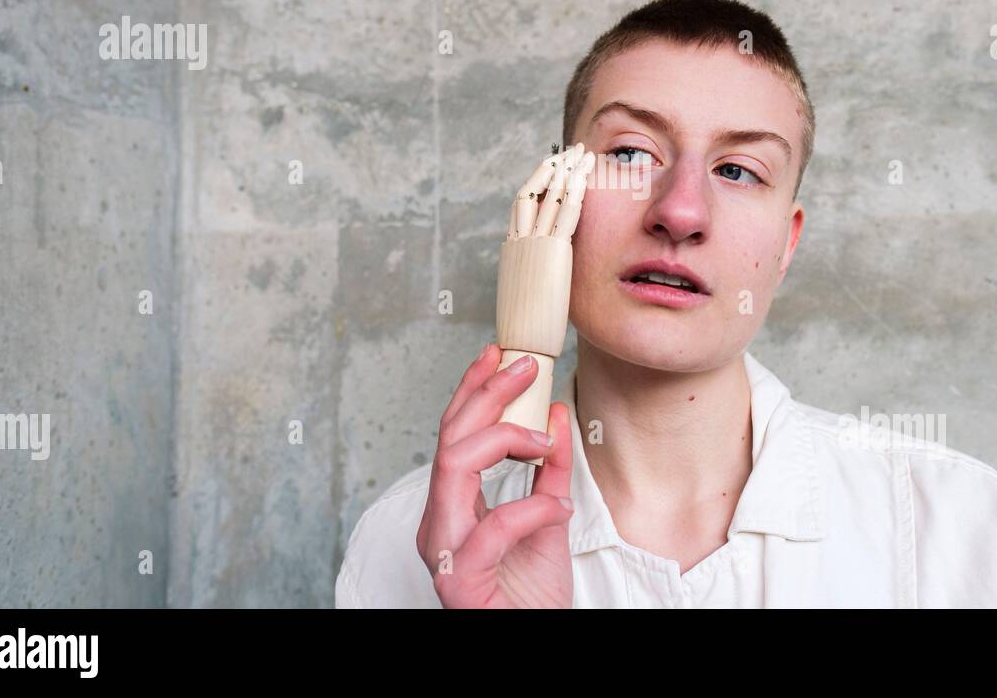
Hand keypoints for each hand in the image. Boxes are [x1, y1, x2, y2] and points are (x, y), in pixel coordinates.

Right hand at [415, 343, 574, 607]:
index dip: (472, 390)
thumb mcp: (549, 517)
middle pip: (450, 439)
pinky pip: (491, 528)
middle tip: (524, 368)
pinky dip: (530, 508)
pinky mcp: (459, 581)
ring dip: (503, 440)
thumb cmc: (532, 595)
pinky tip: (557, 506)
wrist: (534, 642)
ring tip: (544, 442)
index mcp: (452, 508)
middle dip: (486, 395)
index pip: (453, 435)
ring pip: (453, 467)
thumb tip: (556, 413)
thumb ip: (552, 469)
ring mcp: (444, 552)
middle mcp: (438, 525)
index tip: (497, 354)